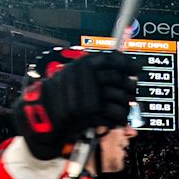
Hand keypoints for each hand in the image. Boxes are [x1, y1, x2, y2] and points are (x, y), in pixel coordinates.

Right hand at [10, 49, 136, 160]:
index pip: (112, 58)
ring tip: (123, 108)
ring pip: (121, 97)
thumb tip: (119, 71)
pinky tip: (116, 119)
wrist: (42, 113)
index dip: (127, 63)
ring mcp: (90, 92)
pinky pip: (116, 113)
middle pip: (120, 79)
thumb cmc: (57, 96)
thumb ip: (91, 72)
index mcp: (82, 65)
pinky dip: (119, 118)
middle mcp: (87, 76)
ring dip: (125, 105)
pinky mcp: (92, 110)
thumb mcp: (71, 75)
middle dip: (130, 87)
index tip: (136, 68)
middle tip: (132, 91)